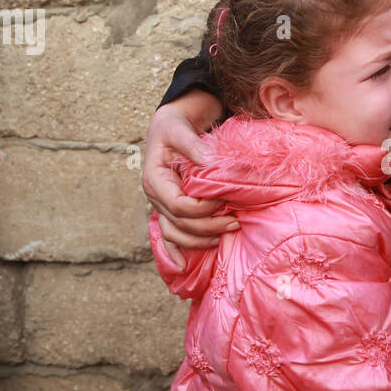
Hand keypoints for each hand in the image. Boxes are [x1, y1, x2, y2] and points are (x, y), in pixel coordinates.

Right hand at [142, 89, 239, 268]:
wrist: (172, 124)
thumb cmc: (175, 125)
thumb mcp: (180, 128)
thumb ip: (193, 146)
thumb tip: (209, 163)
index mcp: (154, 179)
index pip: (178, 206)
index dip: (202, 209)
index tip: (224, 199)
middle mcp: (155, 196)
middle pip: (180, 224)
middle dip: (208, 228)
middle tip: (236, 222)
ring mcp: (161, 205)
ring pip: (175, 235)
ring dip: (200, 241)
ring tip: (226, 236)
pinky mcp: (170, 208)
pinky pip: (170, 235)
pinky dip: (175, 251)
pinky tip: (183, 266)